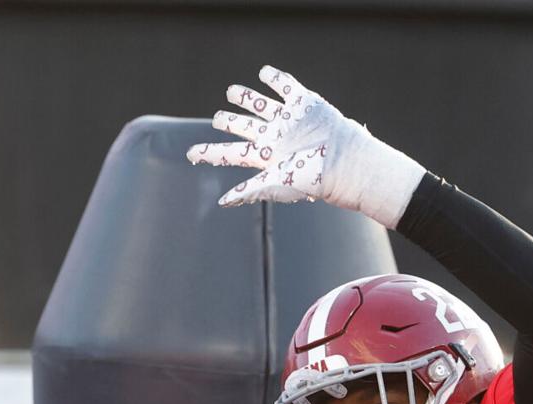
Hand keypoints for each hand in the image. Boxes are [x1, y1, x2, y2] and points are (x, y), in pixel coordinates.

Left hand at [186, 65, 425, 228]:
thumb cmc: (309, 179)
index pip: (229, 154)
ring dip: (245, 97)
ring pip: (261, 105)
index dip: (209, 153)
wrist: (342, 162)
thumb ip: (248, 191)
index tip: (190, 154)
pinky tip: (264, 72)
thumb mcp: (274, 185)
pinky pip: (287, 87)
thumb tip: (221, 203)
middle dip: (229, 122)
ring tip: (231, 92)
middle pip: (244, 127)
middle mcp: (273, 138)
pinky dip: (275, 78)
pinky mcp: (304, 104)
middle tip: (218, 118)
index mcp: (263, 157)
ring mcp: (288, 120)